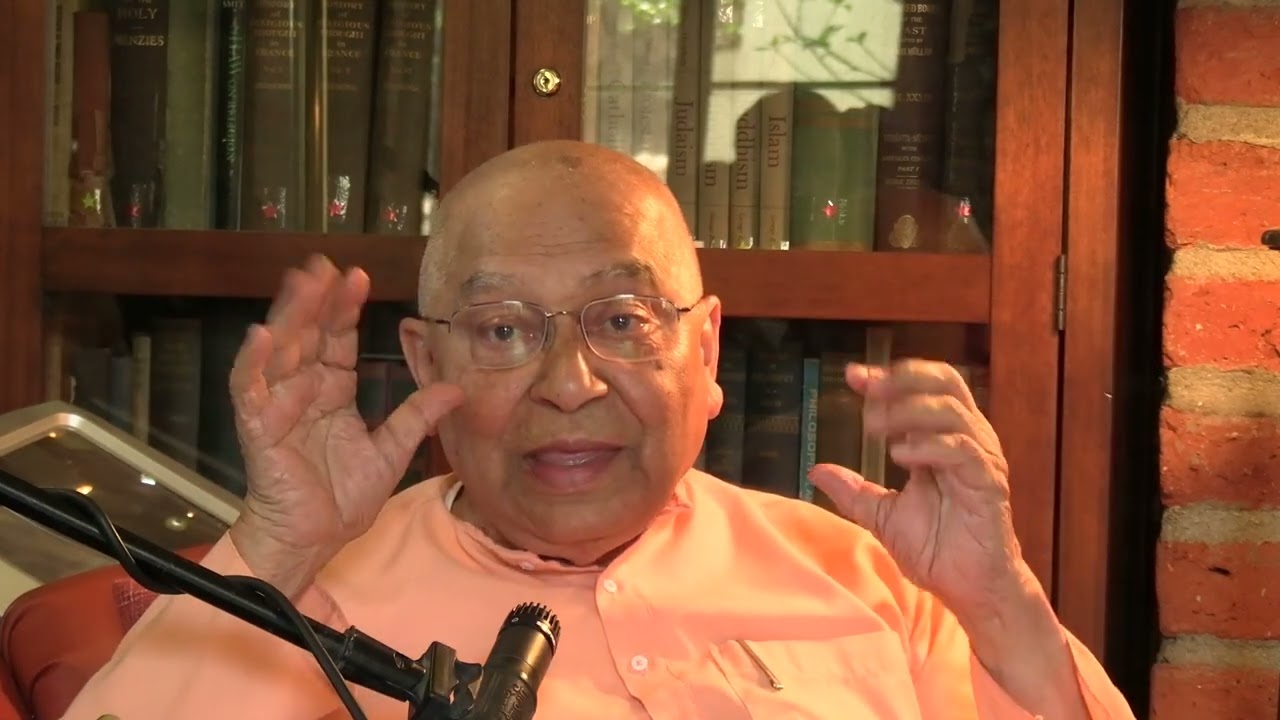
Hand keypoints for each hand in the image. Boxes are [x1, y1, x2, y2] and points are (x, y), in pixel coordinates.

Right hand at [227, 255, 463, 595]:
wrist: (312, 541)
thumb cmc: (342, 499)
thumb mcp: (391, 452)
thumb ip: (418, 417)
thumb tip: (456, 388)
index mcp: (331, 393)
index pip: (337, 341)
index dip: (345, 309)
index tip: (358, 276)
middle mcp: (302, 392)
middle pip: (308, 335)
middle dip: (317, 299)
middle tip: (328, 265)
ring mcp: (277, 406)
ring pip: (280, 350)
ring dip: (289, 315)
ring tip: (302, 282)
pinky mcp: (258, 428)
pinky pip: (249, 390)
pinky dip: (253, 362)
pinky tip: (261, 334)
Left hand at [808, 359, 1027, 626]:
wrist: (968, 588)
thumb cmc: (936, 549)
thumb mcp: (883, 516)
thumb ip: (854, 491)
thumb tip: (816, 471)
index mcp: (944, 440)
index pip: (923, 389)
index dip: (890, 377)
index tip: (853, 376)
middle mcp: (967, 441)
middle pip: (945, 385)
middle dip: (902, 381)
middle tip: (867, 389)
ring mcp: (980, 460)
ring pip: (952, 412)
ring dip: (909, 411)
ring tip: (875, 426)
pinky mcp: (989, 484)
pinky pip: (963, 452)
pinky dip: (929, 446)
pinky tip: (899, 455)